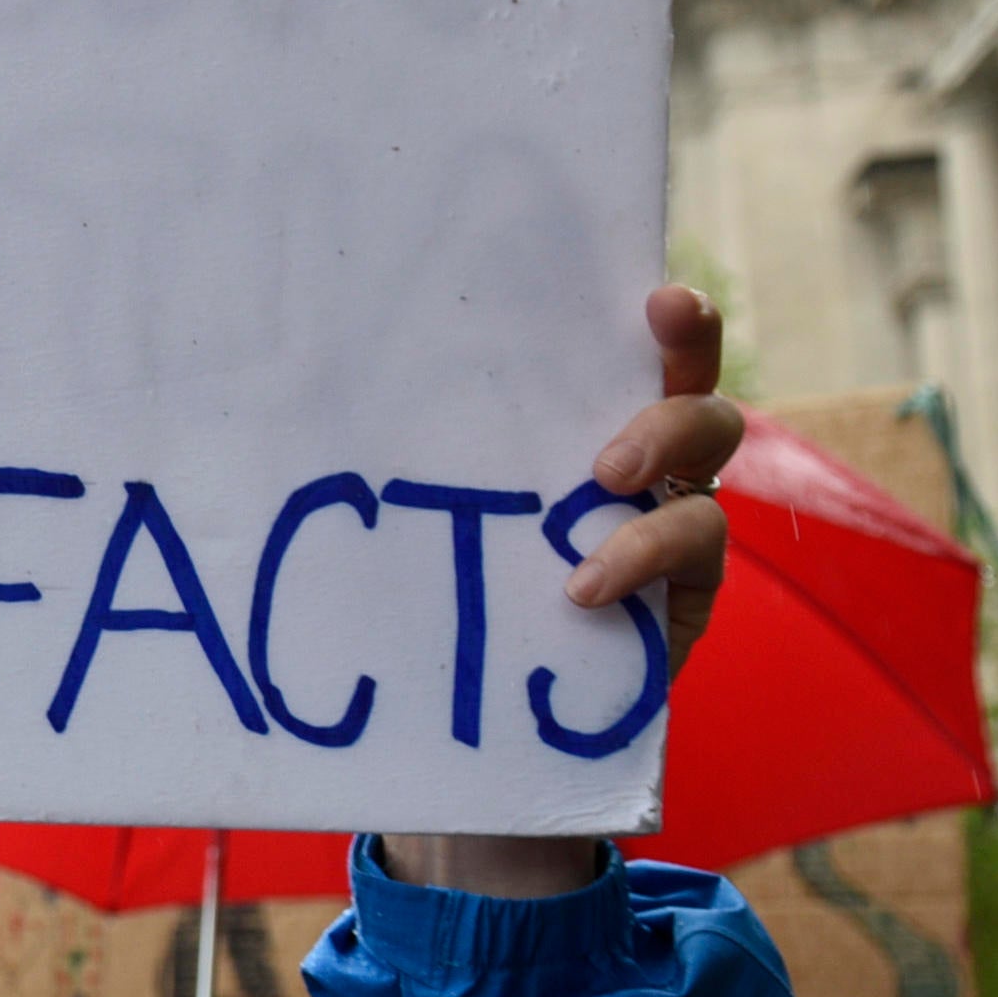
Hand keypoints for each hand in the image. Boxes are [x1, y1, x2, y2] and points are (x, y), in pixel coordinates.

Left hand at [380, 285, 736, 899]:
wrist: (467, 695)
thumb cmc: (431, 571)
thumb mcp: (414, 501)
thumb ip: (396, 448)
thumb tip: (285, 392)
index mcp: (588, 418)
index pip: (646, 351)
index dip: (677, 322)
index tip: (661, 301)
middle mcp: (650, 465)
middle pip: (703, 413)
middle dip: (671, 420)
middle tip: (608, 463)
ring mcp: (675, 531)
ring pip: (711, 496)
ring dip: (656, 516)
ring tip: (586, 549)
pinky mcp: (685, 599)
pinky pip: (693, 571)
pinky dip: (640, 572)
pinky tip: (579, 597)